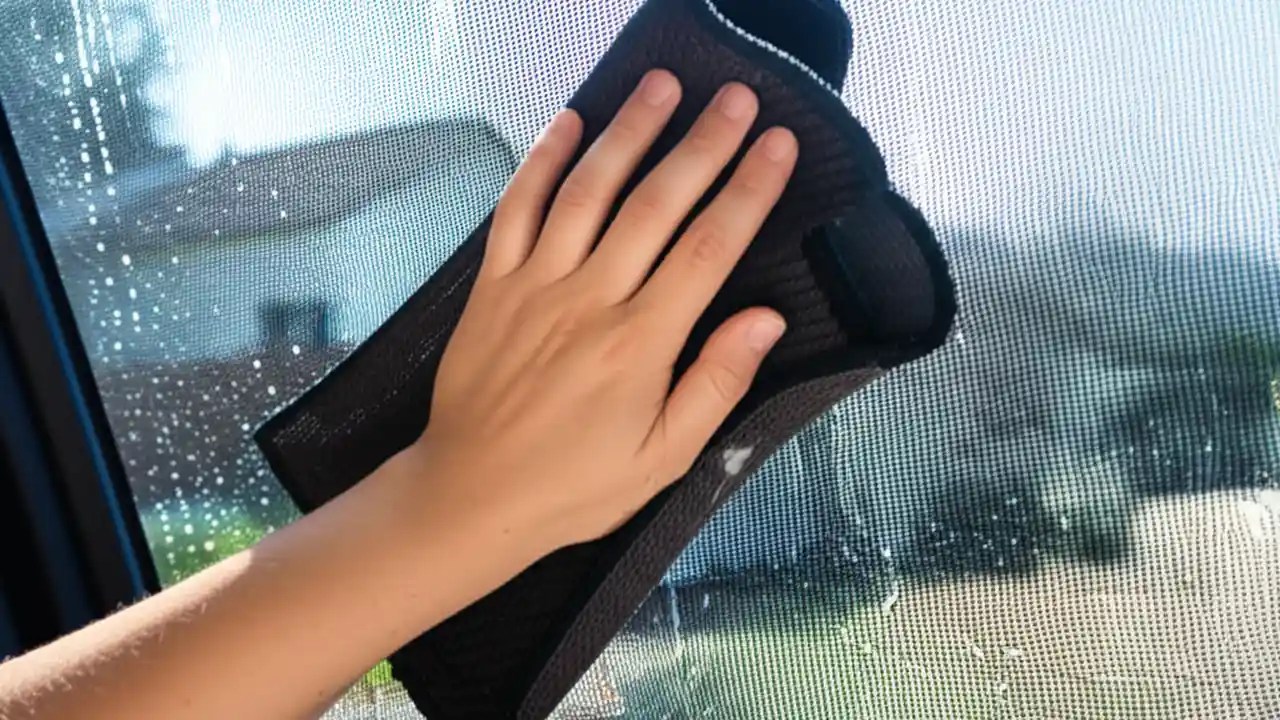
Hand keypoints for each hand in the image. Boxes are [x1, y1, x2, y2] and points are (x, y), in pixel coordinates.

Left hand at [414, 69, 797, 553]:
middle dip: (703, 145)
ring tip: (663, 86)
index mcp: (641, 343)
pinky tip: (567, 123)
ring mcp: (536, 285)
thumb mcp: (664, 457)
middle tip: (737, 99)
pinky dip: (541, 161)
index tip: (778, 145)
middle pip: (656, 204)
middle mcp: (590, 300)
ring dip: (629, 133)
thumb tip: (766, 319)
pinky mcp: (493, 286)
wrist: (473, 496)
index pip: (709, 248)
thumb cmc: (575, 486)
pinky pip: (516, 208)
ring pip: (589, 191)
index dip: (749, 190)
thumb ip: (716, 382)